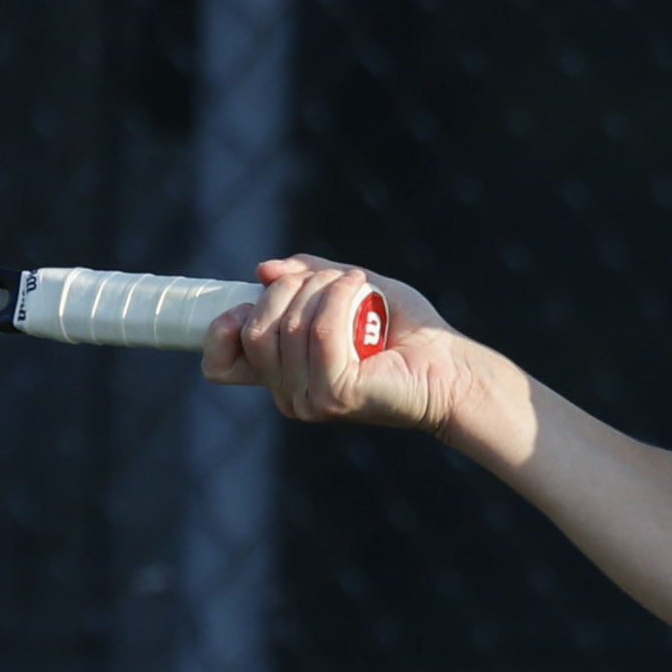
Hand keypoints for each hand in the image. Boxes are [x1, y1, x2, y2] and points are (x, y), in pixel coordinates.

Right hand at [200, 253, 470, 433]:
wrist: (452, 364)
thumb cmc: (405, 330)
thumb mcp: (348, 290)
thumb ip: (306, 278)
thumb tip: (264, 270)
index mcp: (282, 377)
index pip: (219, 364)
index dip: (224, 327)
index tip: (259, 294)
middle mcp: (289, 397)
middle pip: (256, 329)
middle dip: (292, 288)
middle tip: (336, 280)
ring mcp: (310, 401)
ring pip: (289, 325)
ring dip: (325, 288)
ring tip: (358, 285)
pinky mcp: (336, 396)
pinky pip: (320, 332)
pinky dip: (341, 298)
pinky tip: (363, 290)